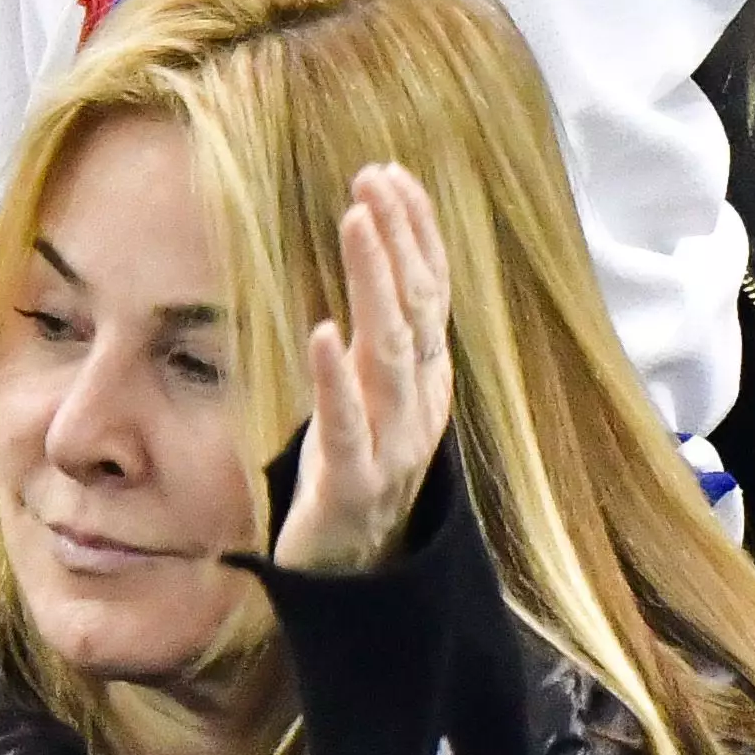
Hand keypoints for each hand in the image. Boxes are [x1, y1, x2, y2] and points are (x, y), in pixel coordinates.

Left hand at [273, 164, 459, 574]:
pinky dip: (337, 377)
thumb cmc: (355, 471)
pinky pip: (350, 425)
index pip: (432, 290)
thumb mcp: (373, 393)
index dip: (416, 231)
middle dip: (397, 239)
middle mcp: (421, 405)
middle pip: (417, 308)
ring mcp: (394, 445)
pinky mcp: (355, 486)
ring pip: (393, 351)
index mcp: (428, 379)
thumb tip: (369, 251)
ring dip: (375, 281)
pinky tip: (321, 332)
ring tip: (355, 222)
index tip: (390, 174)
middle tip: (371, 180)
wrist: (355, 580)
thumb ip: (379, 333)